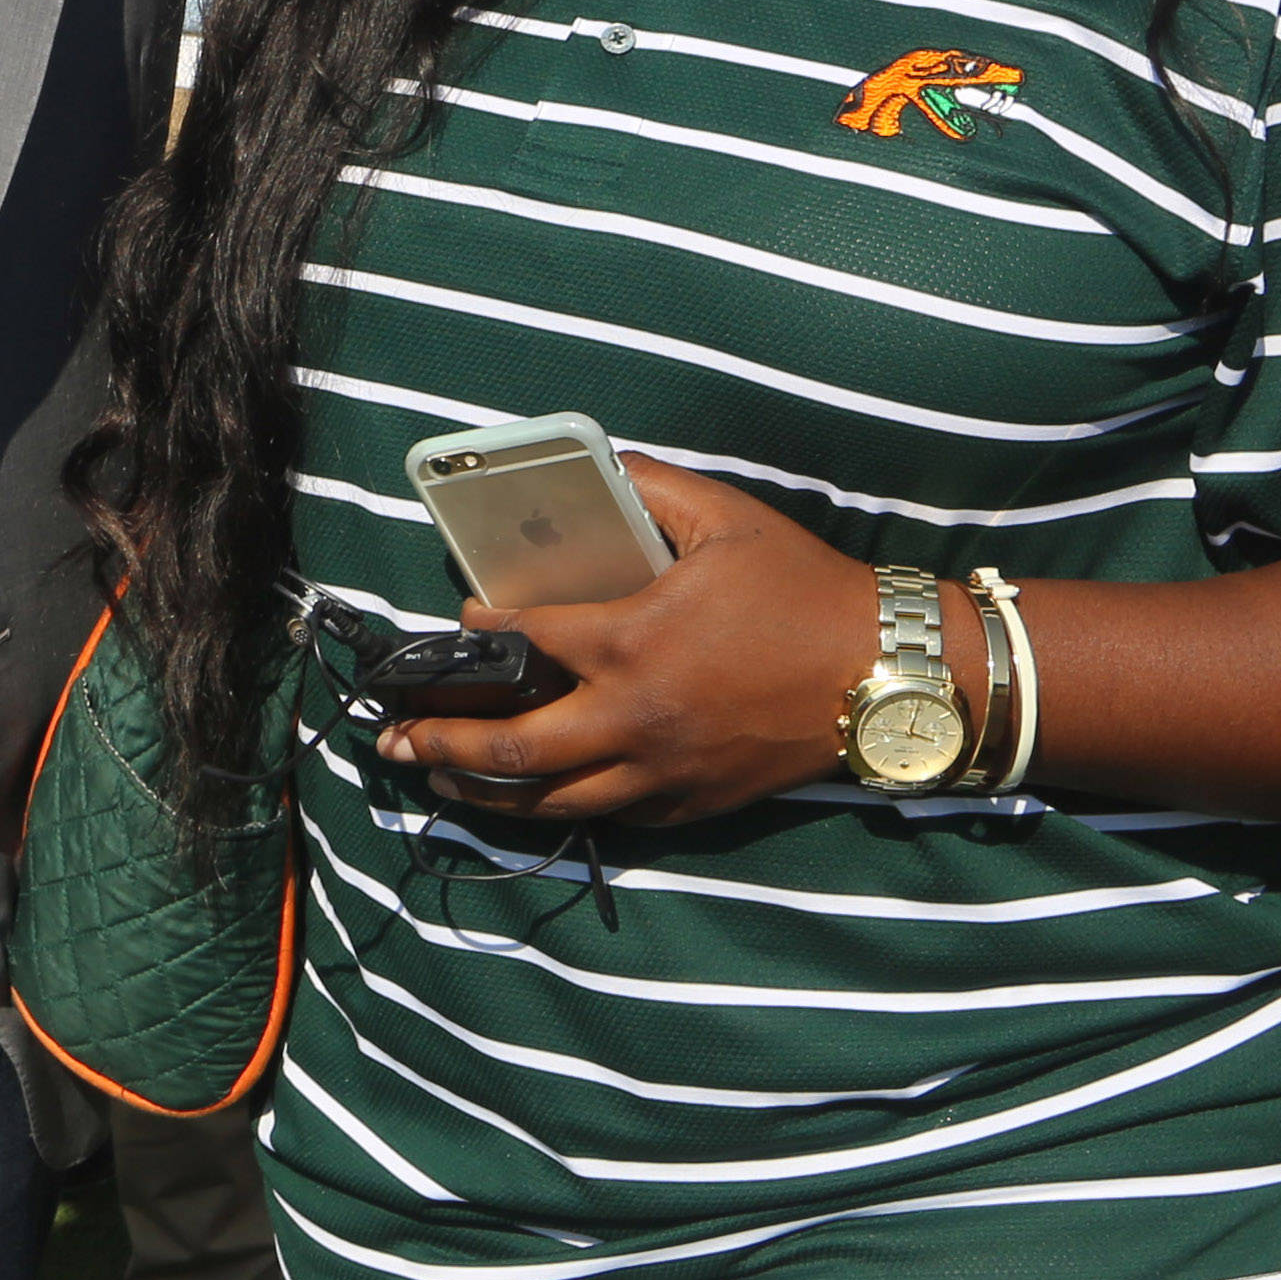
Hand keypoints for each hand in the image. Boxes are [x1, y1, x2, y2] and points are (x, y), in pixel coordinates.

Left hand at [373, 456, 894, 826]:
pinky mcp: (689, 803)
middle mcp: (633, 717)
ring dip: (483, 792)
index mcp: (632, 642)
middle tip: (392, 739)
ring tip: (437, 782)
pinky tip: (531, 800)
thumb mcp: (729, 517)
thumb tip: (605, 463)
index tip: (458, 623)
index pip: (523, 642)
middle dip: (439, 744)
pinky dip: (557, 809)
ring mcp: (660, 771)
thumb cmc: (807, 591)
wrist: (888, 674)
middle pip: (511, 749)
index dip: (479, 633)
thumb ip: (653, 485)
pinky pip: (605, 817)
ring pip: (550, 800)